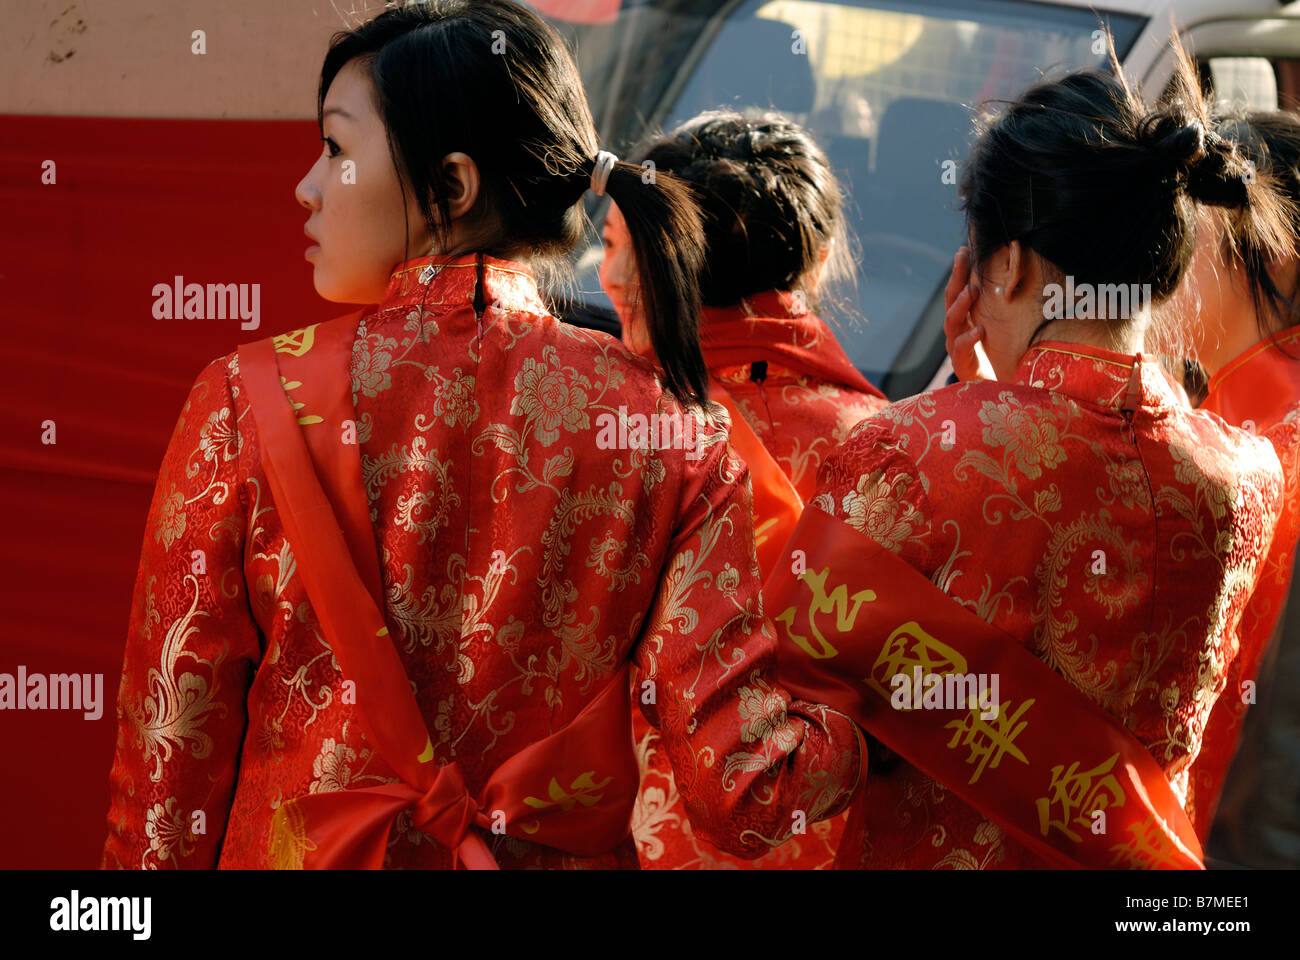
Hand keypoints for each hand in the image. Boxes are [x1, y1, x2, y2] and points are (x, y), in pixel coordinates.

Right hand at [943, 247, 995, 381]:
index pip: (959, 290)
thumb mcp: (1001, 329)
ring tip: (970, 291)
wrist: (994, 391)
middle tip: (961, 258)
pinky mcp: (962, 365)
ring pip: (952, 322)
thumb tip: (1018, 280)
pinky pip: (961, 350)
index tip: (964, 249)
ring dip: (960, 305)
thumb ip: (1001, 309)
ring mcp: (957, 347)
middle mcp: (957, 331)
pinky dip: (969, 339)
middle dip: (955, 278)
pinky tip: (979, 330)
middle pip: (951, 300)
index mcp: (965, 319)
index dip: (960, 271)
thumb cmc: (1000, 357)